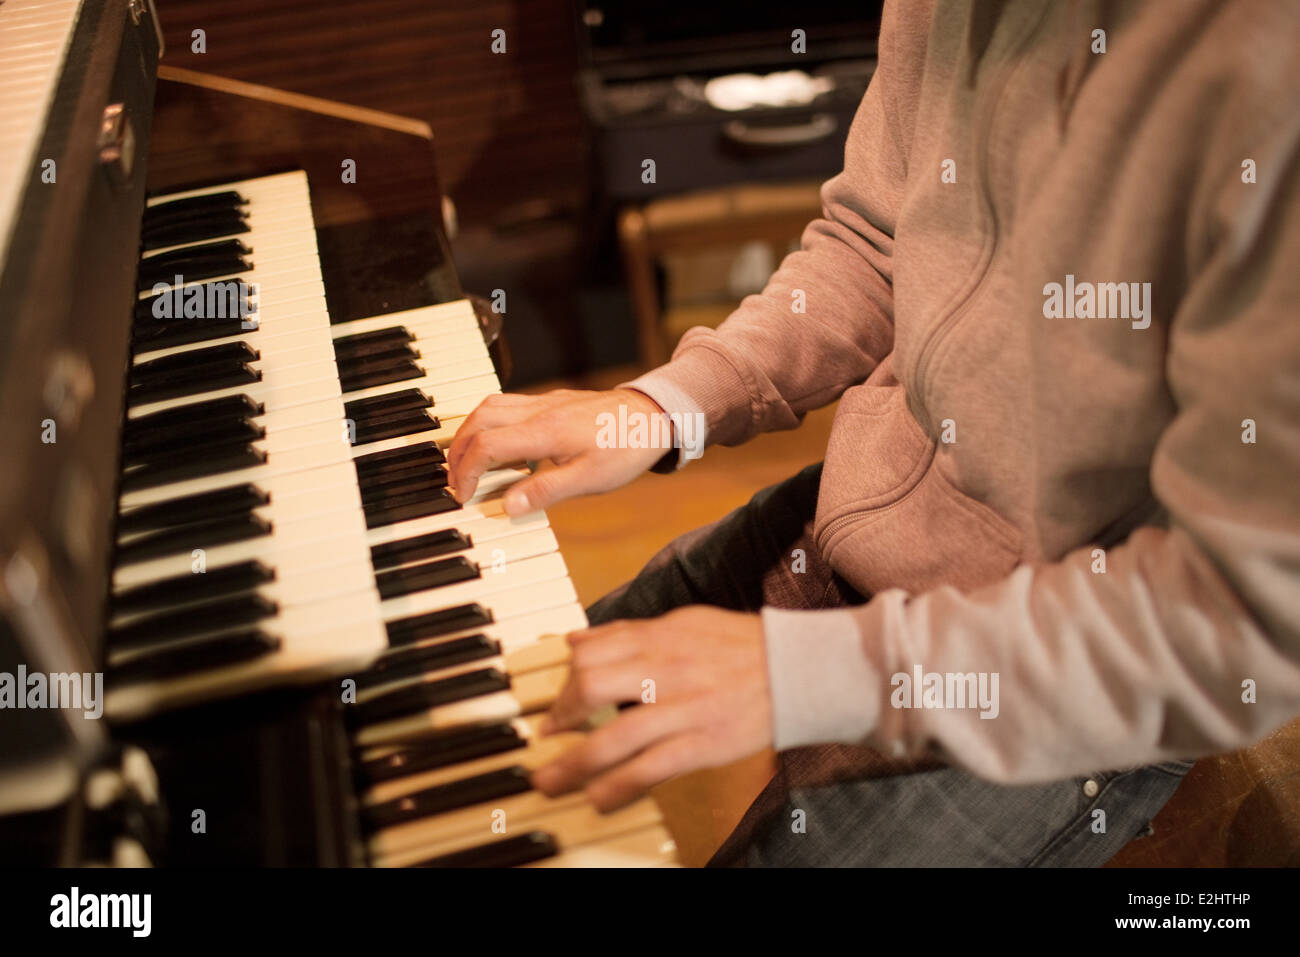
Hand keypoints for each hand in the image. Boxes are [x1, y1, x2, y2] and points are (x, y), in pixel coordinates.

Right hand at [446, 388, 669, 515]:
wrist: (655, 414)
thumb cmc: (626, 447)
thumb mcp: (591, 479)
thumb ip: (546, 491)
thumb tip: (507, 505)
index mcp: (544, 431)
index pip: (486, 446)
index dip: (466, 473)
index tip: (463, 496)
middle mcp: (538, 410)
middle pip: (478, 421)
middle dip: (457, 451)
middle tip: (455, 480)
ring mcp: (543, 402)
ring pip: (488, 406)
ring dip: (469, 433)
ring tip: (467, 462)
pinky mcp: (550, 401)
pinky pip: (506, 404)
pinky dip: (488, 423)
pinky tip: (497, 444)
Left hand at [531, 606, 771, 810]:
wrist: (798, 668)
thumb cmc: (740, 646)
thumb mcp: (684, 622)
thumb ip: (629, 632)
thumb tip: (577, 639)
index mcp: (660, 637)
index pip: (591, 651)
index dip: (563, 678)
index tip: (554, 701)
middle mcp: (666, 670)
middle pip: (592, 686)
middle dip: (561, 715)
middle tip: (549, 736)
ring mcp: (684, 708)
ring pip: (615, 735)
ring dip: (574, 763)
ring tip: (550, 781)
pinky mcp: (703, 742)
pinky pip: (651, 767)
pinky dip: (619, 786)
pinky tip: (598, 800)